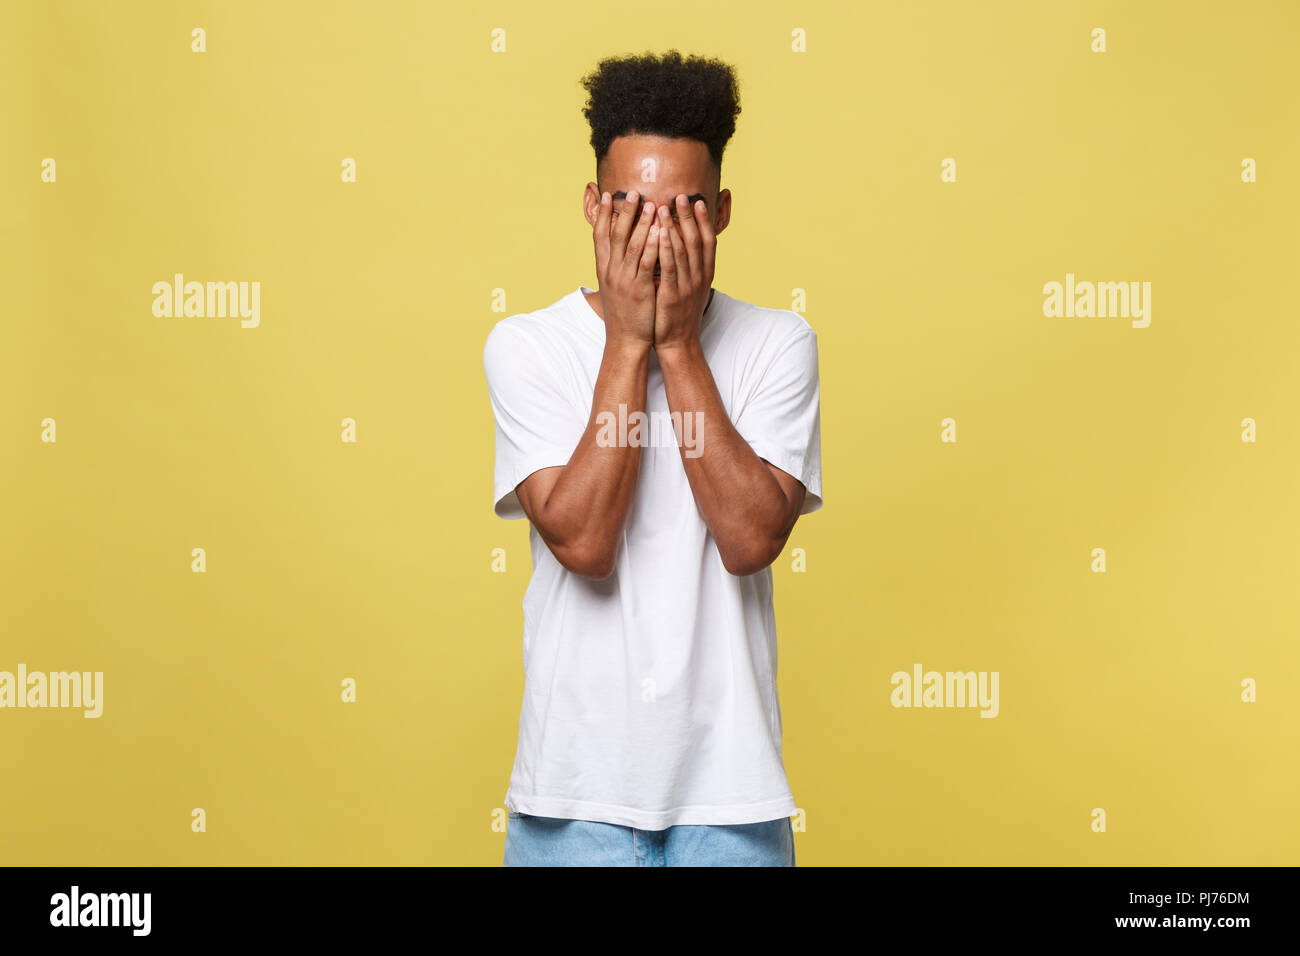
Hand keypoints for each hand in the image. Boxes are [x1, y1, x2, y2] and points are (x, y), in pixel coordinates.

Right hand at [593, 189, 659, 349]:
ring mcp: (624, 280)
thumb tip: (619, 247)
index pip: (600, 235)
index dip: (603, 214)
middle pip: (616, 235)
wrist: (625, 340)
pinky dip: (653, 245)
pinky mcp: (639, 289)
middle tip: (632, 192)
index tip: (607, 195)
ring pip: (632, 245)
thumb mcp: (614, 286)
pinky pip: (647, 263)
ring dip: (641, 223)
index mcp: (604, 269)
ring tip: (650, 204)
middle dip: (624, 212)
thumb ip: (616, 265)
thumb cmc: (623, 313)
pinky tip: (660, 231)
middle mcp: (611, 271)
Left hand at [653, 194, 714, 350]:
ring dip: (673, 226)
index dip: (702, 220)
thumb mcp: (690, 288)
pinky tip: (659, 232)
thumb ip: (690, 268)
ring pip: (682, 250)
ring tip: (664, 206)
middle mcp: (699, 277)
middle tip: (680, 196)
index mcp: (705, 274)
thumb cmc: (679, 314)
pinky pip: (670, 266)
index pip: (707, 241)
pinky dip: (666, 248)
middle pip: (695, 240)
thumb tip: (686, 247)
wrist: (677, 342)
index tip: (697, 201)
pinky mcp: (673, 294)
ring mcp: (687, 286)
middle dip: (688, 217)